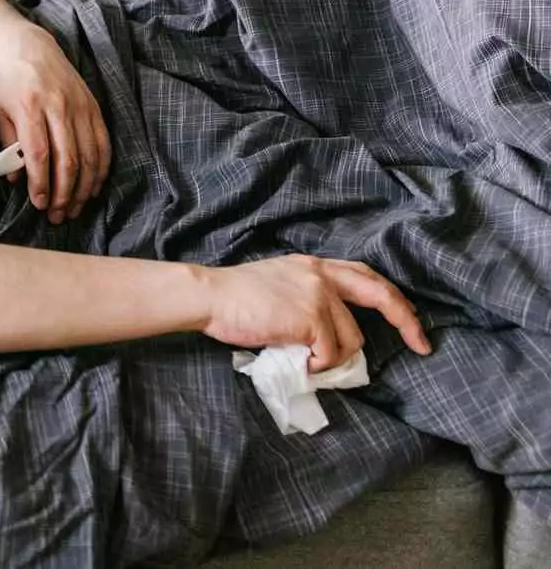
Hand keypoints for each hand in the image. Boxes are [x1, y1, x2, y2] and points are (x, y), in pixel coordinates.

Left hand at [0, 30, 109, 224]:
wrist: (30, 48)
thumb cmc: (10, 83)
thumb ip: (7, 144)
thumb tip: (16, 179)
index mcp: (30, 108)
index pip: (39, 153)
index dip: (41, 182)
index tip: (40, 204)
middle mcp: (58, 107)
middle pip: (68, 158)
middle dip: (64, 193)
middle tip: (58, 215)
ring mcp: (80, 107)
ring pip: (89, 155)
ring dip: (83, 187)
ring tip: (75, 208)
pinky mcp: (94, 107)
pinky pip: (103, 143)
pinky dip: (101, 169)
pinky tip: (93, 187)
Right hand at [199, 255, 432, 370]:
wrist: (210, 296)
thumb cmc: (234, 298)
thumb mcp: (279, 285)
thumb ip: (309, 298)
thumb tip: (330, 335)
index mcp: (314, 266)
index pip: (365, 276)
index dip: (392, 298)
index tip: (410, 323)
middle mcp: (322, 275)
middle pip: (381, 294)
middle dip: (407, 321)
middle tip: (421, 345)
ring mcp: (319, 295)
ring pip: (352, 339)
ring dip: (333, 358)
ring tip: (305, 359)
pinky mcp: (312, 318)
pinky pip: (330, 354)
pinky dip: (316, 366)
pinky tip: (296, 361)